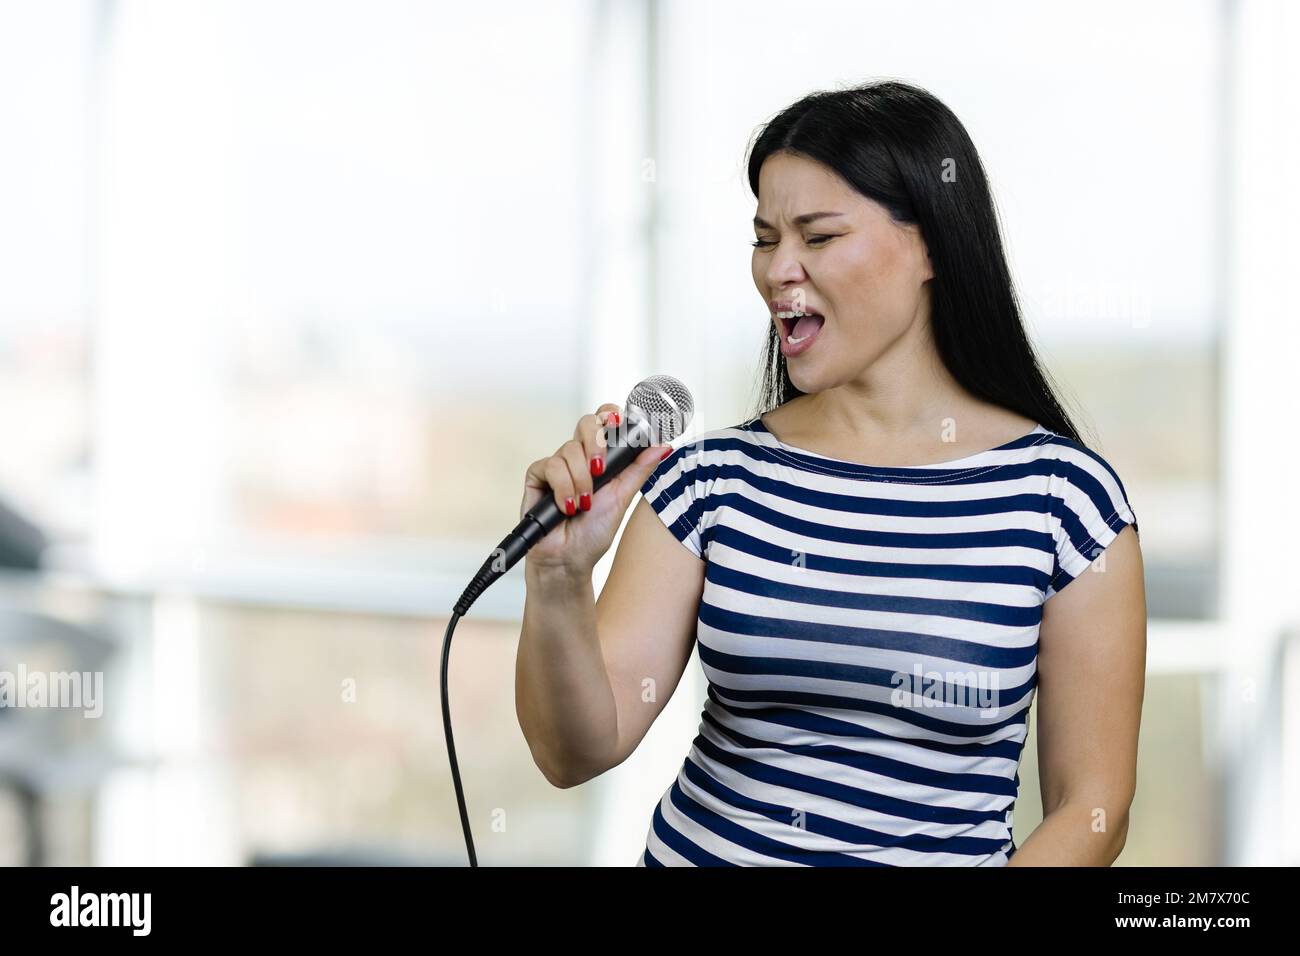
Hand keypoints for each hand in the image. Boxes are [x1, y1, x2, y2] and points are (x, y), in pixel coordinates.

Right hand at [520, 403, 671, 575]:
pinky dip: (563, 487)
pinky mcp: (537, 476)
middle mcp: (579, 457)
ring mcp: (557, 464)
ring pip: (569, 449)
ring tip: (584, 504)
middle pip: (586, 423)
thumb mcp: (623, 498)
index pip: (605, 422)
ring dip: (581, 480)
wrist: (570, 559)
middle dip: (595, 443)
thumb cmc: (594, 532)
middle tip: (600, 469)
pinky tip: (567, 506)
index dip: (610, 413)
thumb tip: (663, 445)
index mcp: (601, 458)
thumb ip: (639, 469)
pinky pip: (551, 466)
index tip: (620, 420)